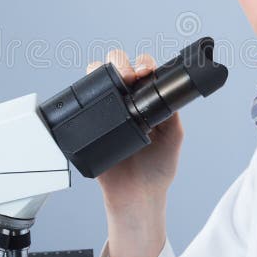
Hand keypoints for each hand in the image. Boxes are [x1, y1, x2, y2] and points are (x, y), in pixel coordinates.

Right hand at [87, 49, 184, 213]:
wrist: (135, 194)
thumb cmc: (157, 168)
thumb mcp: (173, 136)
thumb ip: (172, 113)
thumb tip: (170, 92)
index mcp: (147, 101)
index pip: (144, 72)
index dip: (144, 65)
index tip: (146, 72)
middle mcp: (126, 100)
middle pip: (119, 66)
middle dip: (122, 62)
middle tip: (129, 76)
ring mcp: (106, 109)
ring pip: (98, 77)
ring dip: (102, 70)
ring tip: (116, 81)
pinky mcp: (89, 121)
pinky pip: (82, 100)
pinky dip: (84, 91)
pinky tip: (94, 95)